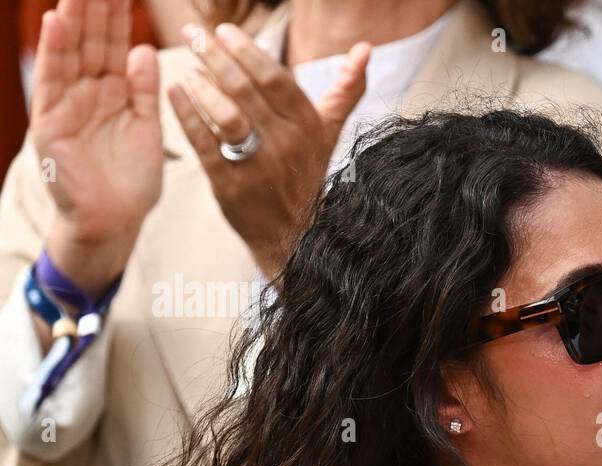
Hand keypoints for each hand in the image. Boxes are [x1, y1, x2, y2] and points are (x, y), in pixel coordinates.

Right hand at [31, 0, 162, 296]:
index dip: (118, 16)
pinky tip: (57, 22)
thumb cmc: (132, 183)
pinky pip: (53, 81)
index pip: (115, 46)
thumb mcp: (148, 130)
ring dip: (73, 18)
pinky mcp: (51, 123)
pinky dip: (54, 51)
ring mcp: (66, 106)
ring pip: (71, 54)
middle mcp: (87, 94)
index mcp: (114, 95)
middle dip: (95, 7)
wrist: (115, 224)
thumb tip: (143, 51)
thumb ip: (144, 93)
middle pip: (91, 42)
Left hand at [168, 22, 369, 275]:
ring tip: (188, 67)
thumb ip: (346, 89)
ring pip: (226, 116)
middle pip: (247, 90)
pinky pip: (205, 143)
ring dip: (202, 87)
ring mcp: (258, 166)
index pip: (275, 79)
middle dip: (217, 58)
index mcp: (307, 127)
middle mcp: (285, 144)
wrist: (296, 236)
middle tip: (195, 35)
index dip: (248, 52)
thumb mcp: (329, 133)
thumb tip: (364, 48)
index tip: (225, 32)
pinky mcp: (231, 184)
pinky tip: (174, 92)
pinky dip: (186, 115)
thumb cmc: (306, 174)